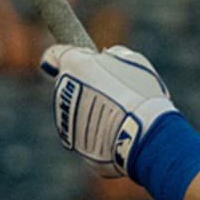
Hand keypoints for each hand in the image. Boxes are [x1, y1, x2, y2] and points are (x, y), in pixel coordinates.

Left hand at [40, 45, 177, 177]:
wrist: (145, 134)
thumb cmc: (142, 94)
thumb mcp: (134, 63)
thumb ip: (113, 56)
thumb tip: (107, 57)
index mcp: (74, 65)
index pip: (55, 56)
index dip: (65, 58)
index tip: (75, 64)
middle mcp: (62, 91)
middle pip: (70, 88)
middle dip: (88, 91)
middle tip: (118, 97)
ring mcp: (65, 120)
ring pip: (77, 114)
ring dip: (94, 115)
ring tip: (123, 119)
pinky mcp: (74, 144)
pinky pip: (86, 137)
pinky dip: (99, 137)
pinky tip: (120, 136)